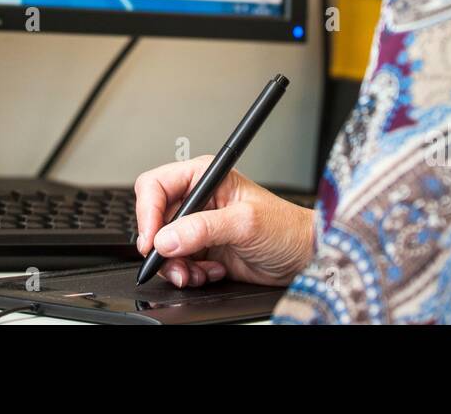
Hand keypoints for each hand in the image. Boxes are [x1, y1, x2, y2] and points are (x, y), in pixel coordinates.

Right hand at [133, 155, 314, 287]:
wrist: (303, 258)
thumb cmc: (285, 228)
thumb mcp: (244, 223)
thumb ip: (202, 229)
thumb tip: (166, 239)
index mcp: (205, 176)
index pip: (156, 186)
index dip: (147, 212)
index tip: (152, 239)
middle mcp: (198, 199)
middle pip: (155, 220)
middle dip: (162, 246)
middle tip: (174, 261)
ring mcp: (199, 227)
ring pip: (164, 247)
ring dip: (177, 265)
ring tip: (197, 272)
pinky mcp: (203, 250)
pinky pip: (179, 264)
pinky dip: (190, 274)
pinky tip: (212, 272)